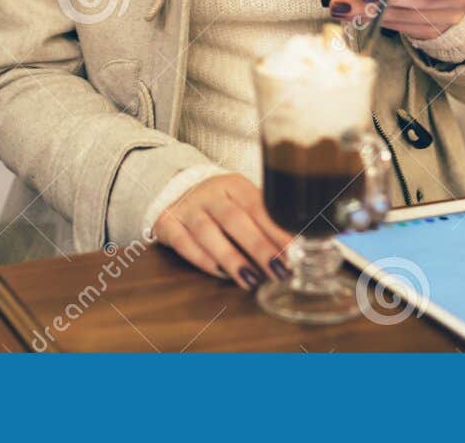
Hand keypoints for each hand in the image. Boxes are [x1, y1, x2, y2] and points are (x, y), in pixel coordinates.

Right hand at [151, 174, 294, 289]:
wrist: (175, 189)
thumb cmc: (220, 203)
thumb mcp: (242, 202)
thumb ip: (265, 221)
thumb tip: (297, 248)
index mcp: (234, 184)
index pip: (258, 206)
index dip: (276, 231)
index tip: (294, 253)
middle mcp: (209, 193)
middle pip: (234, 219)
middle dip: (259, 247)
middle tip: (278, 271)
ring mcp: (187, 208)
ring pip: (207, 233)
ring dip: (231, 258)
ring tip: (251, 279)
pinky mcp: (167, 223)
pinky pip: (184, 244)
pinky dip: (203, 260)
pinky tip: (221, 274)